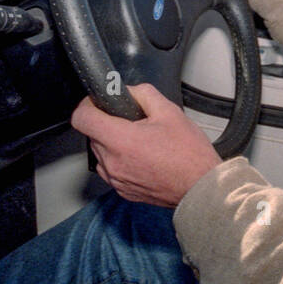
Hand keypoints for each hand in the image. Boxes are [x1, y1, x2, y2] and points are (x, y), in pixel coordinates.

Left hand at [70, 83, 222, 207]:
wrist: (200, 187)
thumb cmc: (189, 155)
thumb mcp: (170, 112)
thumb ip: (143, 94)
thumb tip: (129, 92)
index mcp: (121, 140)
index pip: (82, 118)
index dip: (88, 105)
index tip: (99, 102)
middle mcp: (112, 162)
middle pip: (92, 135)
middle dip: (107, 123)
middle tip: (132, 121)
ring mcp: (116, 179)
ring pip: (101, 152)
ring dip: (113, 143)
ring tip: (140, 141)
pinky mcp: (122, 191)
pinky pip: (111, 169)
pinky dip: (120, 160)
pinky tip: (142, 157)